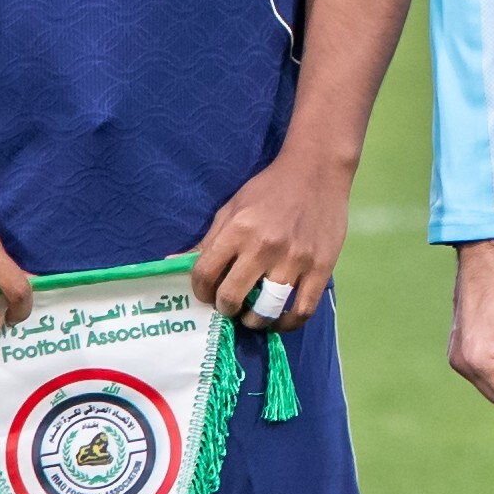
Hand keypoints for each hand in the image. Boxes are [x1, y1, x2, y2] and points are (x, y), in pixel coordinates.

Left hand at [192, 145, 355, 331]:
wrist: (317, 171)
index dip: (200, 291)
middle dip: (225, 308)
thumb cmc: (270, 189)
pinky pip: (302, 310)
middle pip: (231, 296)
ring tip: (252, 316)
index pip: (205, 274)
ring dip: (254, 320)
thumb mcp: (232, 208)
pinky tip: (279, 320)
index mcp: (238, 229)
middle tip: (229, 306)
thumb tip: (172, 261)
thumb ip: (207, 240)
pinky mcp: (321, 268)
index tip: (206, 293)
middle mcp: (264, 247)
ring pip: (266, 309)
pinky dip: (287, 323)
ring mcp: (294, 260)